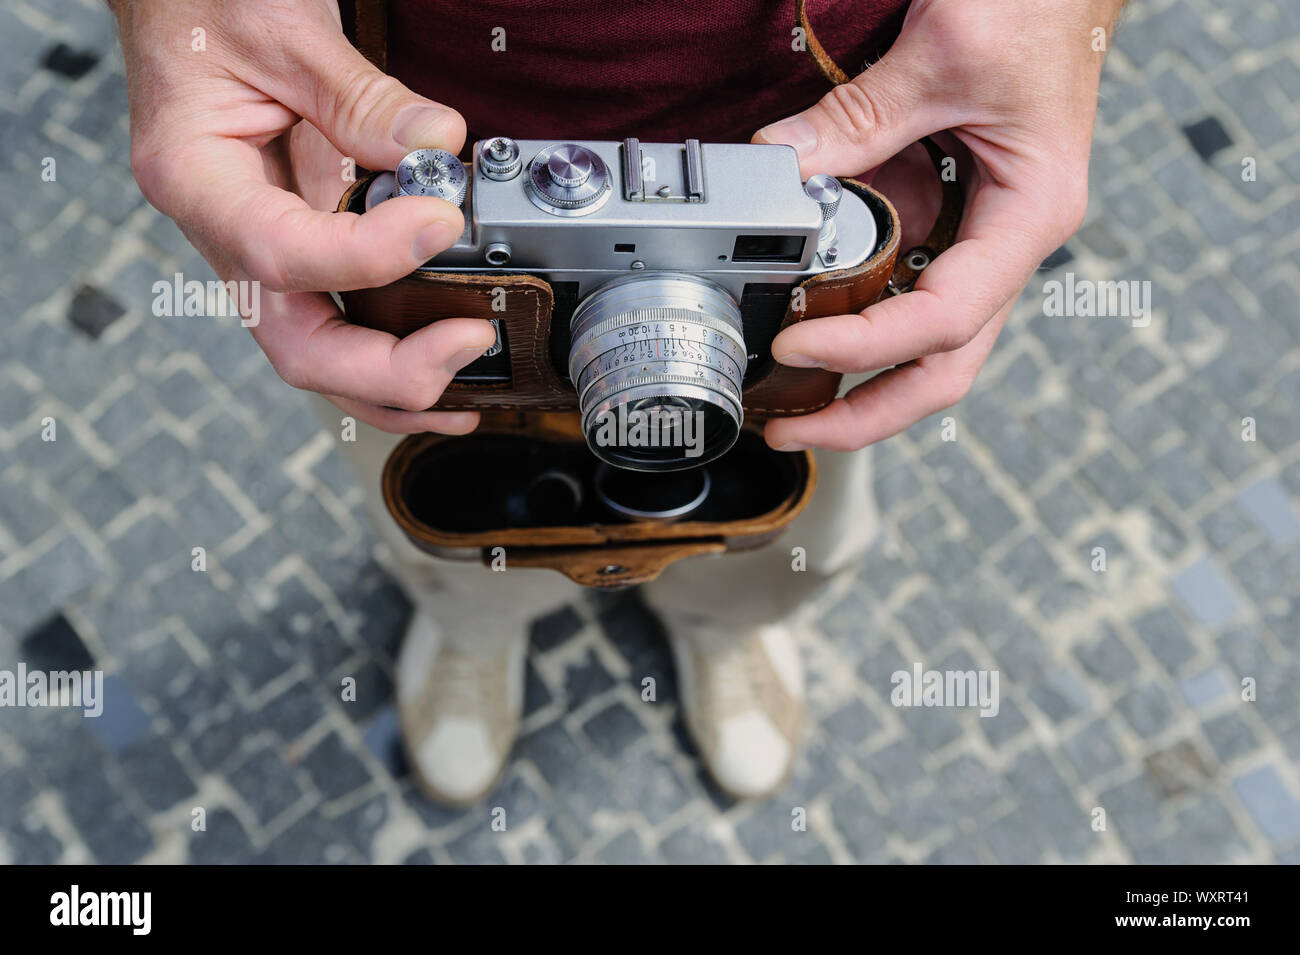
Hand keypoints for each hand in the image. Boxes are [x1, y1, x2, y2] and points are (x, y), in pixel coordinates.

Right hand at [112, 0, 497, 433]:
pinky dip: (393, 356)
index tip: (441, 223)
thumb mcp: (285, 31)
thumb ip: (362, 96)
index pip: (282, 253)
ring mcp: (261, 254)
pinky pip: (341, 323)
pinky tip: (446, 364)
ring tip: (470, 392)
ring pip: (321, 358)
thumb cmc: (208, 6)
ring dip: (396, 388)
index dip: (370, 256)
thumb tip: (440, 145)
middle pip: (298, 348)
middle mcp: (224, 235)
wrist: (182, 5)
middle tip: (470, 337)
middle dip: (389, 368)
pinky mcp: (299, 253)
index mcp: (197, 181)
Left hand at [754, 0, 1122, 450]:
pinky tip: (803, 302)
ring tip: (784, 387)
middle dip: (866, 411)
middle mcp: (1007, 240)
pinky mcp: (949, 212)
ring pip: (918, 333)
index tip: (796, 348)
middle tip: (790, 431)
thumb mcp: (946, 54)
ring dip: (856, 367)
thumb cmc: (1038, 3)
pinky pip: (896, 271)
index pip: (943, 318)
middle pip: (942, 364)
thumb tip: (781, 169)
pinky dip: (849, 294)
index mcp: (1030, 217)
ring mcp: (977, 233)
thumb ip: (862, 119)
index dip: (865, 348)